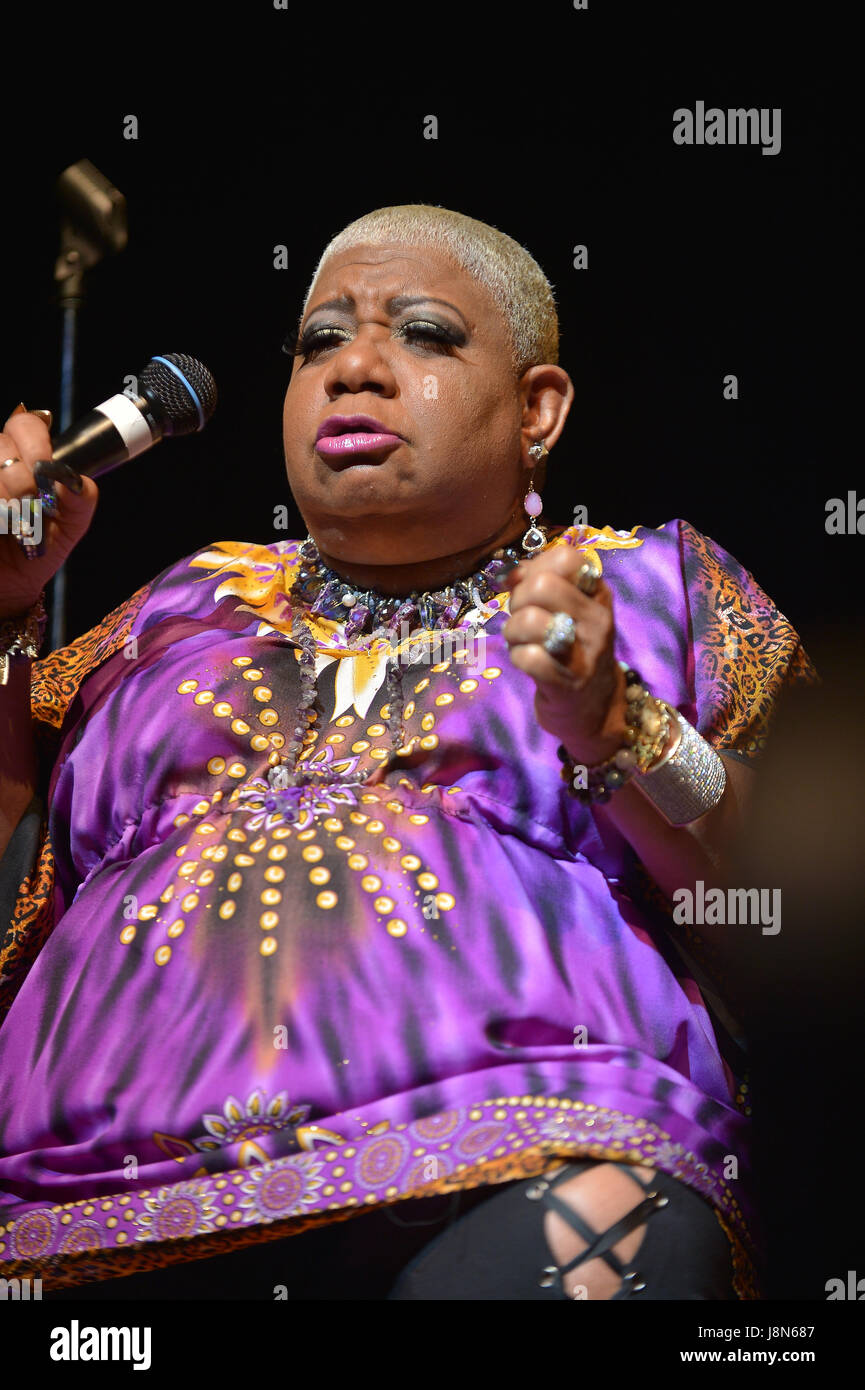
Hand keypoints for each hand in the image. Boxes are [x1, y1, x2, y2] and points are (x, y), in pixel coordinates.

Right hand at [0, 403, 98, 619]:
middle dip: (20, 476)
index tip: (45, 468)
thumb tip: (77, 479)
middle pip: (1, 443)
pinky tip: (1, 526)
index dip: (36, 443)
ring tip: (12, 522)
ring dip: (4, 494)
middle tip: (30, 504)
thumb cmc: (38, 549)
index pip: (26, 424)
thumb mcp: (70, 526)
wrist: (10, 585)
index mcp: (24, 458)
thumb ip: (81, 499)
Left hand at [502, 543, 627, 764]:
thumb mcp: (567, 610)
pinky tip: (526, 662)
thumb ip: (539, 583)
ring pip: (531, 620)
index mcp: (598, 594)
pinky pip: (529, 657)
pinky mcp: (568, 683)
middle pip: (542, 585)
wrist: (594, 707)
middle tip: (522, 618)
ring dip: (513, 631)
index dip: (536, 568)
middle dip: (518, 600)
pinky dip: (517, 658)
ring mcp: (586, 652)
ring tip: (522, 642)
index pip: (566, 557)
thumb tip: (511, 573)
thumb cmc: (572, 649)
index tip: (530, 588)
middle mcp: (597, 619)